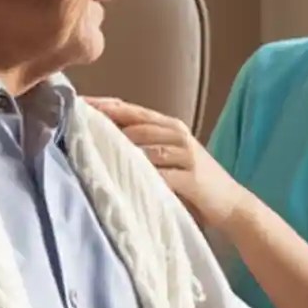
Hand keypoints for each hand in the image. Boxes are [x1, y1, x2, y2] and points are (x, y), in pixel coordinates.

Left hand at [84, 97, 247, 228]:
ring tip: (92, 152)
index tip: (78, 105)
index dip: (105, 106)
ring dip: (120, 149)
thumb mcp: (169, 155)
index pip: (132, 110)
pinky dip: (141, 175)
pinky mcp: (191, 178)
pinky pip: (161, 173)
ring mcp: (186, 154)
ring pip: (146, 146)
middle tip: (77, 127)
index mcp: (170, 125)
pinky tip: (122, 179)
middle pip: (136, 124)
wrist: (231, 202)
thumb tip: (101, 136)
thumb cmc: (192, 179)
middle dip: (106, 125)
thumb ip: (143, 144)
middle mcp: (178, 134)